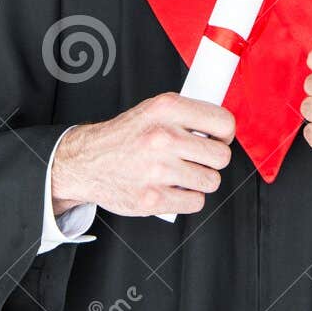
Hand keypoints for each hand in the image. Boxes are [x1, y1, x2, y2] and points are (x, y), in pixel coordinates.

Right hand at [50, 92, 234, 216]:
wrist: (86, 162)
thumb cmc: (124, 137)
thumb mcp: (153, 111)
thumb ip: (186, 116)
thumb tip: (221, 129)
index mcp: (166, 109)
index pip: (223, 122)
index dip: (225, 134)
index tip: (218, 139)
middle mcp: (162, 137)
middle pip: (221, 156)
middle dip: (213, 160)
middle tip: (198, 158)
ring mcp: (157, 170)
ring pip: (210, 181)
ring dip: (200, 180)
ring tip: (182, 174)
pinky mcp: (152, 199)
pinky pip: (195, 202)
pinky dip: (188, 198)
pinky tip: (174, 188)